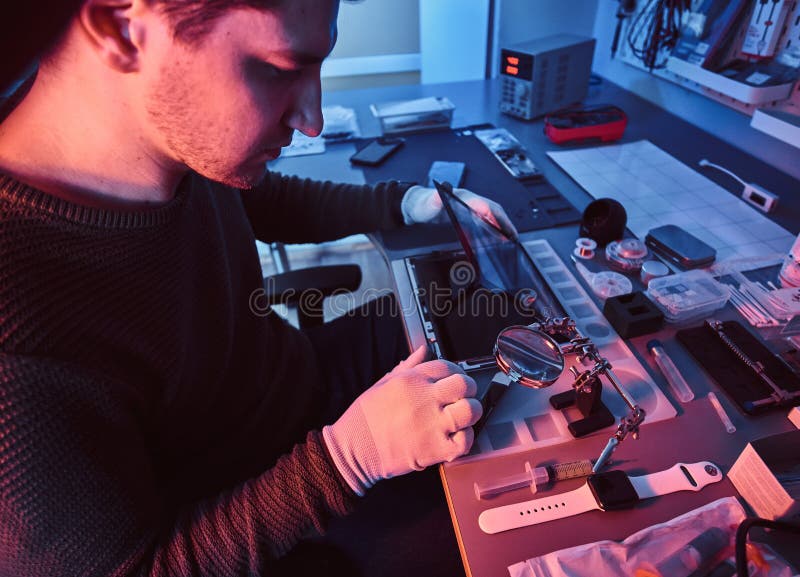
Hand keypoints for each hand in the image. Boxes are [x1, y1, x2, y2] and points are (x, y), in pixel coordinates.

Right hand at [322, 346, 481, 494]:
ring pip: (470, 411)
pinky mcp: (434, 450)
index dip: (455, 371)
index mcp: (410, 380)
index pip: (446, 366)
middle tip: (463, 397)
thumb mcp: (383, 383)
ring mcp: (431, 425)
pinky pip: (465, 441)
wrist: (353, 450)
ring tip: (462, 418)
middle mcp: (423, 399)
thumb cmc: (365, 418)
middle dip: (469, 389)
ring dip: (471, 413)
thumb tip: (424, 349)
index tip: (455, 379)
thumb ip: (408, 365)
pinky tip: (456, 437)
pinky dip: (466, 439)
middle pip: (464, 385)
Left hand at [401, 185, 517, 238]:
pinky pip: (484, 222)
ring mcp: (469, 208)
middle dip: (503, 221)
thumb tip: (437, 196)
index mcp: (459, 197)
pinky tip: (497, 240)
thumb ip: (430, 204)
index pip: (478, 202)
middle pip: (491, 209)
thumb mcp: (423, 206)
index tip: (496, 220)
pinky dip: (493, 231)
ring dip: (502, 226)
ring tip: (510, 238)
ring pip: (491, 215)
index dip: (488, 211)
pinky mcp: (468, 216)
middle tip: (511, 234)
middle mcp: (467, 201)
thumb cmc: (422, 205)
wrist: (418, 206)